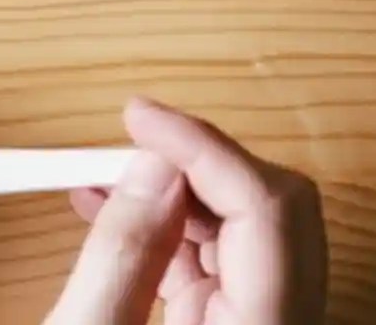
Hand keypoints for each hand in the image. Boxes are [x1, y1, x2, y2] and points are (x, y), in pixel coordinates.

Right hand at [45, 98, 326, 324]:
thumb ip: (122, 258)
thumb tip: (149, 170)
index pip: (266, 206)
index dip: (200, 146)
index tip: (140, 116)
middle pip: (271, 208)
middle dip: (195, 163)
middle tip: (128, 143)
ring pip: (245, 227)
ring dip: (176, 189)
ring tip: (104, 176)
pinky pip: (217, 257)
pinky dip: (166, 225)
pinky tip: (112, 211)